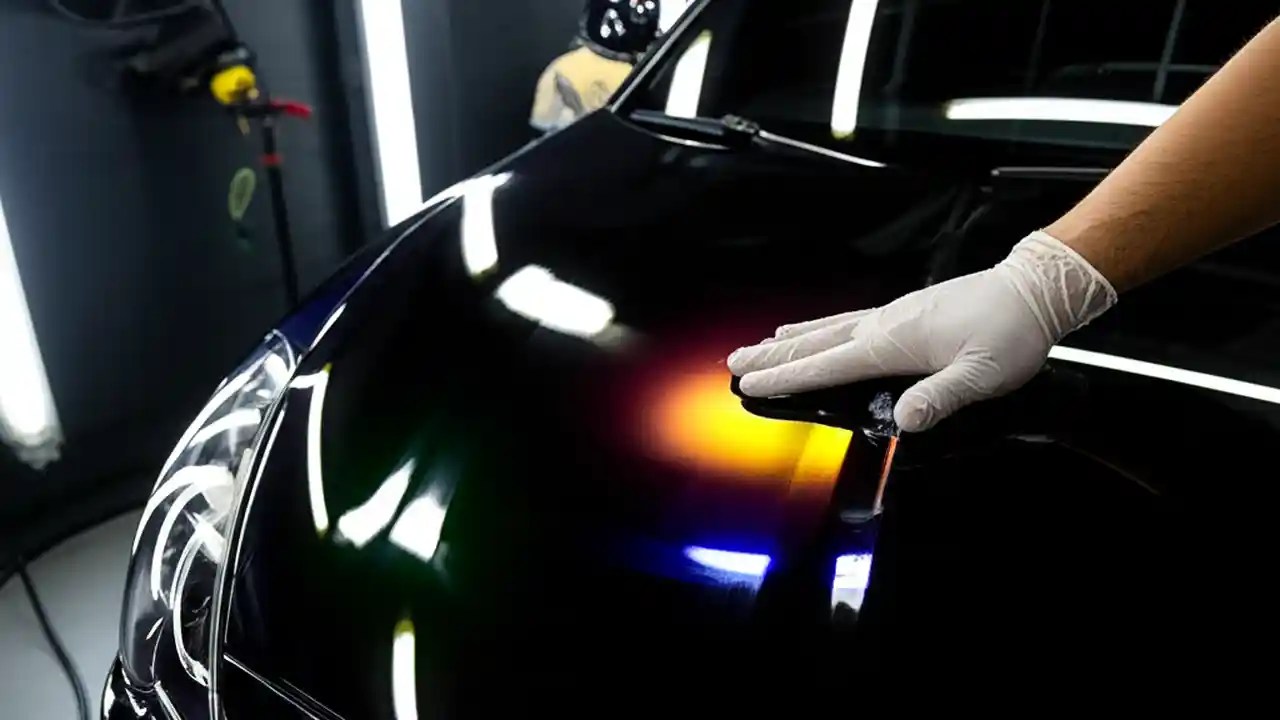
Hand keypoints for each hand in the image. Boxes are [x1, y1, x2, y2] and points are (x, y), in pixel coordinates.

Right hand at [727, 231, 1116, 431]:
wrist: (1034, 289)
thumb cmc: (1010, 330)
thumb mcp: (982, 374)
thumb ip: (940, 396)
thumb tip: (902, 419)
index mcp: (894, 342)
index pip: (828, 366)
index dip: (786, 378)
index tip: (750, 386)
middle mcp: (885, 325)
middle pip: (816, 343)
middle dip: (772, 357)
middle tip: (733, 364)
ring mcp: (893, 315)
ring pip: (828, 329)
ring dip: (791, 341)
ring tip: (760, 347)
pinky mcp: (905, 312)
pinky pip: (848, 321)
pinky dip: (820, 328)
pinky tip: (817, 331)